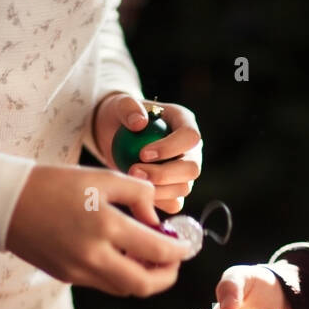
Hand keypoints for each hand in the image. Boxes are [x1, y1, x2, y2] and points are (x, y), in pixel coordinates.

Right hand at [6, 163, 189, 296]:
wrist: (4, 203)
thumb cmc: (53, 183)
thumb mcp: (101, 177)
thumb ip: (138, 195)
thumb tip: (156, 220)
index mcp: (105, 225)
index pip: (158, 250)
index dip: (178, 250)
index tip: (184, 244)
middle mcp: (94, 255)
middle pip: (144, 285)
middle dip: (166, 276)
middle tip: (171, 261)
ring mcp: (78, 271)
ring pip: (124, 288)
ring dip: (143, 278)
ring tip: (147, 256)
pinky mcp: (67, 277)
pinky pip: (104, 283)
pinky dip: (120, 274)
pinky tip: (121, 255)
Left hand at [93, 92, 202, 213]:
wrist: (116, 137)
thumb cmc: (121, 117)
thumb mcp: (119, 104)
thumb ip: (128, 107)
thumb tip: (139, 123)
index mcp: (184, 123)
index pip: (190, 138)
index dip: (170, 148)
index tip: (142, 154)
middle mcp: (190, 150)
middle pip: (191, 168)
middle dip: (164, 174)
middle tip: (134, 171)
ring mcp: (184, 172)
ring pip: (183, 189)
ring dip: (157, 190)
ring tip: (131, 180)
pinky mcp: (174, 190)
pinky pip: (173, 204)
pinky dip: (155, 202)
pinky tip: (136, 193)